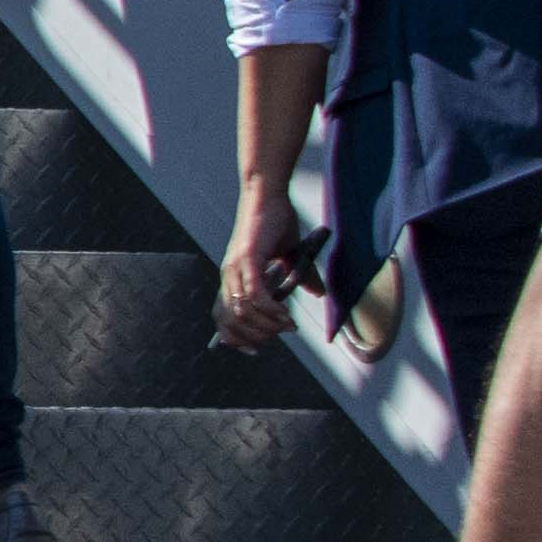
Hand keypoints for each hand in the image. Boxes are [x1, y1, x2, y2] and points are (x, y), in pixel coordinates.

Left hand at [215, 181, 302, 352]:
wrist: (269, 193)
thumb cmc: (275, 220)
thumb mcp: (290, 254)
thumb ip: (301, 276)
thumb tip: (319, 293)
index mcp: (233, 277)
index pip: (222, 317)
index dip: (234, 338)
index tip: (256, 349)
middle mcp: (229, 275)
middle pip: (230, 321)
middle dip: (255, 336)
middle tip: (279, 335)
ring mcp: (235, 267)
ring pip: (242, 311)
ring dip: (266, 325)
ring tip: (287, 325)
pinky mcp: (247, 258)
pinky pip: (254, 294)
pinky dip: (269, 309)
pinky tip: (285, 314)